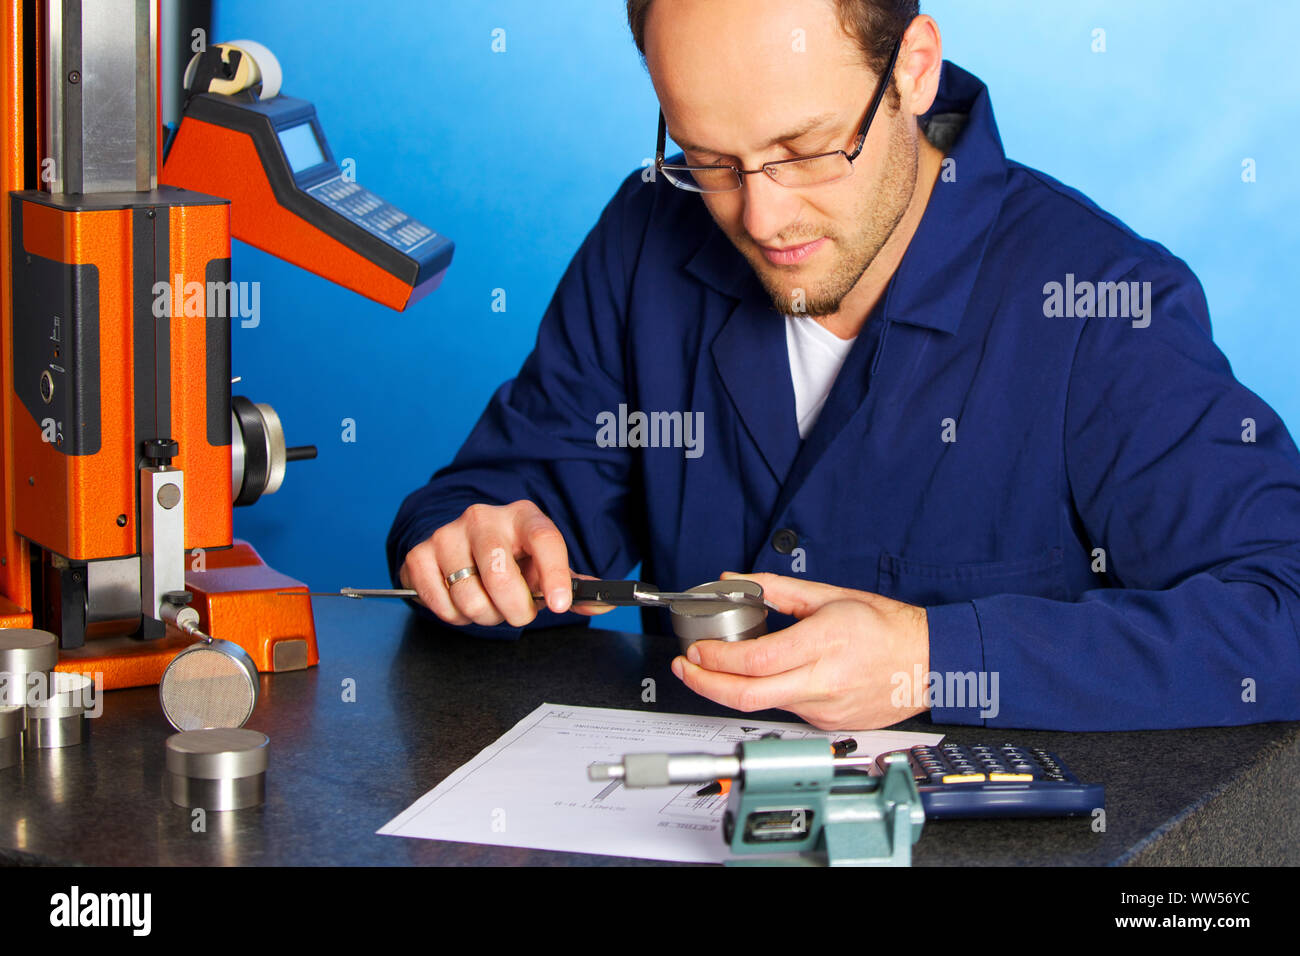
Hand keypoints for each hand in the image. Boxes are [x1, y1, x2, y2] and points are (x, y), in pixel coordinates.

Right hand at [398, 500, 613, 626]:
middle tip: (517, 613)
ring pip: (469, 595)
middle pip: (501, 574)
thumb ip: (574, 587)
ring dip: (483, 615)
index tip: (559, 605)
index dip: (554, 574)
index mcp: (523, 516)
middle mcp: (484, 518)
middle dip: (514, 609)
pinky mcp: (419, 553)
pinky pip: (439, 602)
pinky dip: (454, 615)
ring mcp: (448, 533)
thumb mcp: (544, 567)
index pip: (544, 539)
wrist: (462, 547)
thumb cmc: (512, 559)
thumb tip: (604, 602)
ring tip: (488, 605)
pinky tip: (461, 602)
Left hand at [670, 571, 930, 729]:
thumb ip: (776, 588)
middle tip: (686, 669)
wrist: (928, 662)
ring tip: (716, 669)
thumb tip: (735, 580)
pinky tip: (761, 679)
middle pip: (748, 695)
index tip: (696, 650)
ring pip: (764, 705)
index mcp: (823, 643)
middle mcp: (823, 681)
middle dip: (706, 684)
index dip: (717, 659)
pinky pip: (786, 710)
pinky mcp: (827, 723)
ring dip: (731, 689)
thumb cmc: (887, 628)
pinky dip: (765, 694)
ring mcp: (825, 708)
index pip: (755, 661)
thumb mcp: (830, 595)